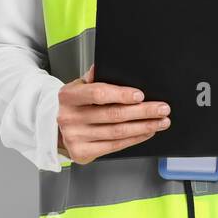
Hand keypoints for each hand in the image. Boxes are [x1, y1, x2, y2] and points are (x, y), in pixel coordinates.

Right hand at [56, 65, 170, 163]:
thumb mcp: (79, 86)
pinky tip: (146, 132)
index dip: (121, 95)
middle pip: (113, 115)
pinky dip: (134, 139)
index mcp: (69, 96)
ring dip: (143, 126)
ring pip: (117, 132)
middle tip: (162, 108)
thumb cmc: (73, 105)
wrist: (55, 129)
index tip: (141, 95)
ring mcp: (75, 137)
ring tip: (160, 121)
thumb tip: (107, 65)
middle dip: (143, 111)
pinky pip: (114, 146)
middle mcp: (70, 117)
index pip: (98, 93)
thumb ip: (94, 77)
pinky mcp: (82, 152)